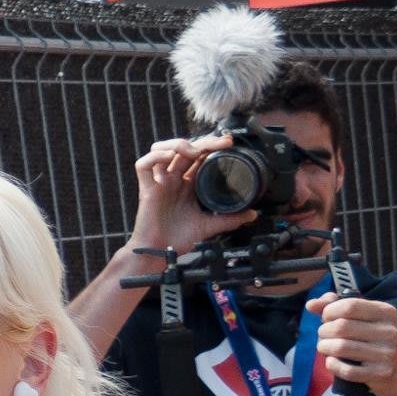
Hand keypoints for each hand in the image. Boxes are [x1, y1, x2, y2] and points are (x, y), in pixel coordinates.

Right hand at [125, 133, 254, 258]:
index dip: (212, 147)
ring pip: (161, 150)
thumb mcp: (210, 226)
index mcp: (188, 185)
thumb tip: (253, 214)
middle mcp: (173, 180)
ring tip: (192, 150)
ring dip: (177, 144)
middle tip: (220, 143)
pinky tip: (169, 158)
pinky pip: (143, 166)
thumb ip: (230, 219)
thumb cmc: (179, 240)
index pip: (199, 157)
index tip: (229, 143)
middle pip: (184, 149)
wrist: (161, 253)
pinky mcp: (146, 190)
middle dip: (202, 141)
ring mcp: (159, 183)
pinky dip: (155, 157)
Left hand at [311, 292, 396, 387]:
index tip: (326, 318)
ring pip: (341, 348)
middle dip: (323, 331)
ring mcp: (387, 353)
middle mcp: (389, 332)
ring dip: (324, 347)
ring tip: (325, 347)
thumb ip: (331, 305)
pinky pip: (346, 370)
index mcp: (385, 312)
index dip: (329, 312)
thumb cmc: (365, 335)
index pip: (349, 306)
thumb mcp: (354, 316)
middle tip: (324, 335)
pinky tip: (332, 361)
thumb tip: (311, 305)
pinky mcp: (381, 372)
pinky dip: (332, 365)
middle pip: (341, 327)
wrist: (391, 365)